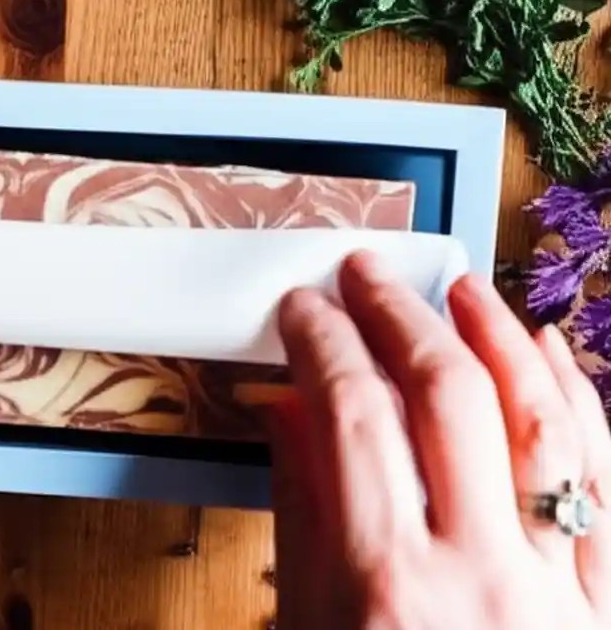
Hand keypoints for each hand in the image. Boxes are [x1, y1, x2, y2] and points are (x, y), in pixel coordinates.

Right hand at [272, 251, 610, 628]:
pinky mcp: (605, 601)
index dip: (328, 339)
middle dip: (402, 316)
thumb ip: (304, 508)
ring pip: (544, 427)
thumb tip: (292, 412)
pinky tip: (552, 356)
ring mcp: (555, 590)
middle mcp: (478, 579)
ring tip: (465, 290)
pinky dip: (582, 406)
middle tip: (371, 277)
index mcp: (385, 587)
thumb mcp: (304, 621)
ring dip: (502, 340)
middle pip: (445, 400)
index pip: (355, 415)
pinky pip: (610, 485)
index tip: (308, 309)